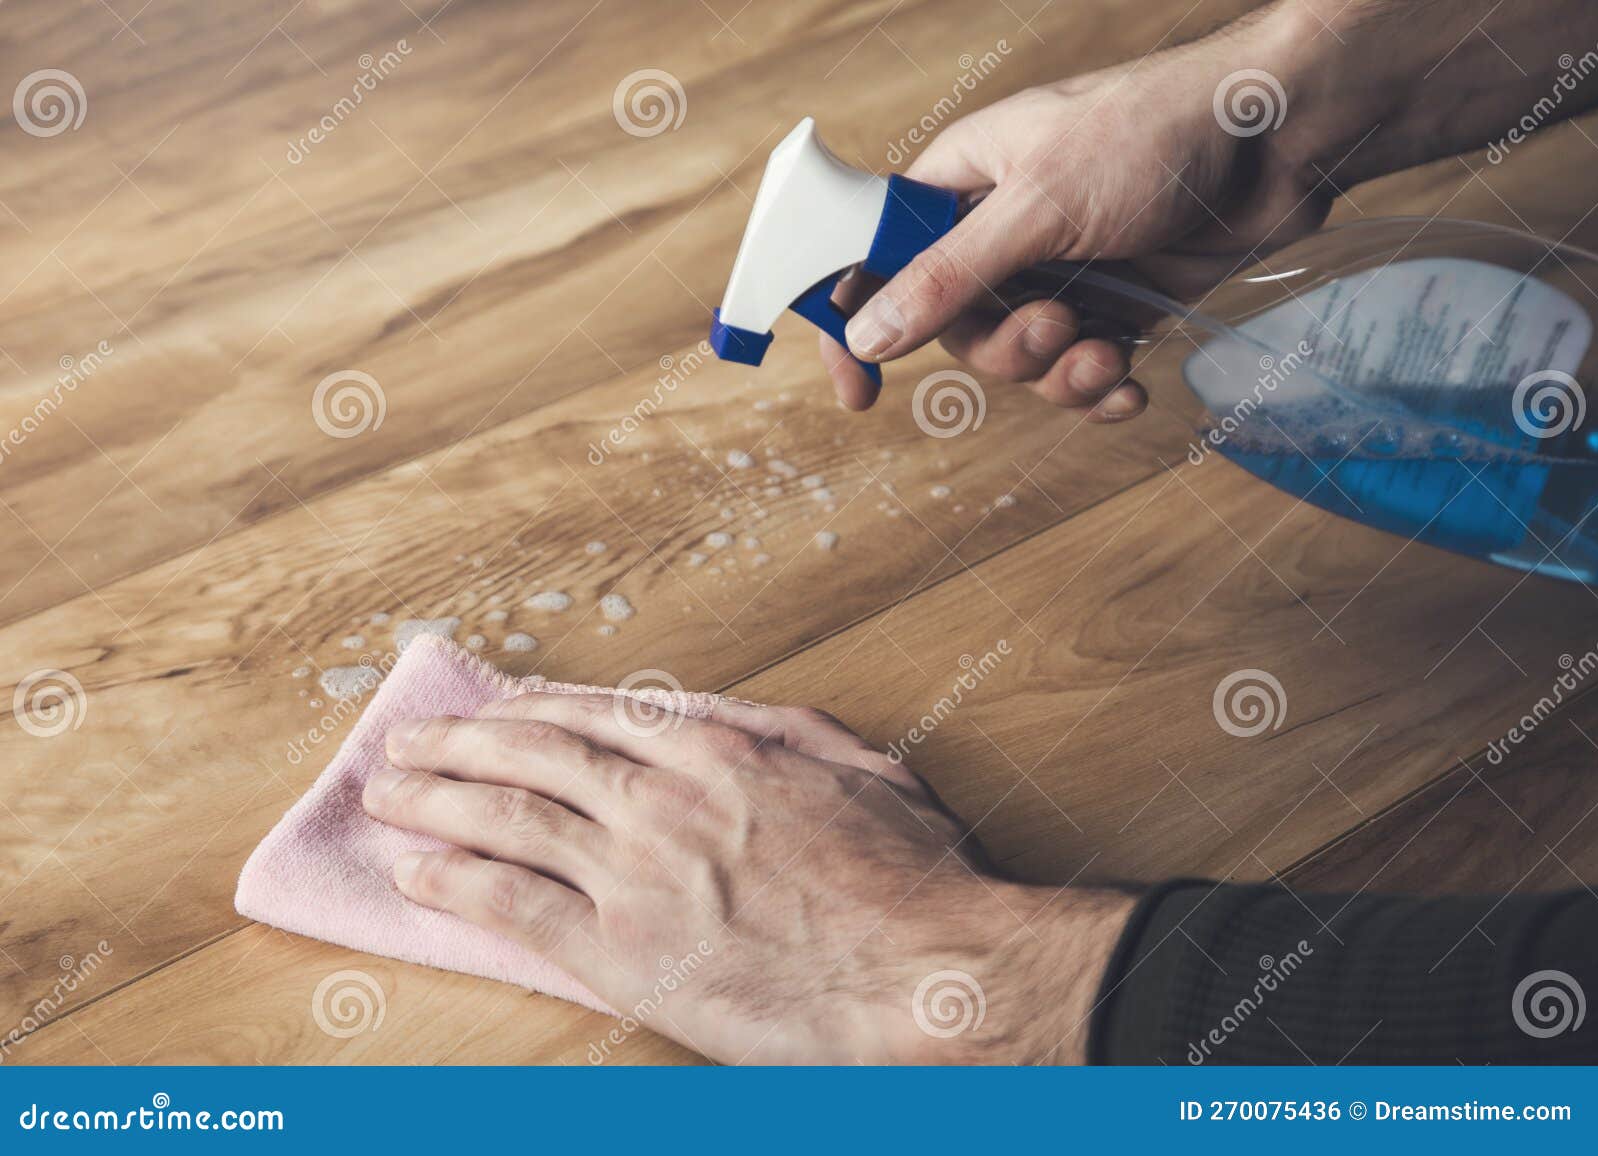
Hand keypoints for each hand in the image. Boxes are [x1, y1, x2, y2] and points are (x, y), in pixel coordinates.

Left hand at [362, 694, 1134, 1063]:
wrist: (924, 974)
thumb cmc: (912, 879)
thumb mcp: (866, 770)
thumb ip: (788, 731)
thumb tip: (726, 714)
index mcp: (721, 752)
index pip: (596, 716)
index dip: (529, 712)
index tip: (491, 711)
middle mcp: (663, 801)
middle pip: (532, 757)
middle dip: (458, 744)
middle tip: (407, 741)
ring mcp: (637, 876)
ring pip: (507, 821)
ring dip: (435, 801)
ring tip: (386, 793)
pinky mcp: (623, 953)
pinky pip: (514, 907)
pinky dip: (456, 882)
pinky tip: (416, 872)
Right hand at [827, 9, 1338, 415]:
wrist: (1278, 141)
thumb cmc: (1153, 135)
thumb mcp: (1038, 205)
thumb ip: (949, 276)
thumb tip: (868, 334)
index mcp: (959, 183)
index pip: (877, 258)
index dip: (857, 322)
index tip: (858, 391)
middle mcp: (1000, 230)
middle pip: (956, 329)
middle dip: (1006, 348)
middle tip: (1057, 325)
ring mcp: (1057, 270)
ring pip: (1019, 359)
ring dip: (1060, 373)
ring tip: (1106, 350)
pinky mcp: (1113, 304)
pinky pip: (1077, 373)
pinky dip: (1099, 388)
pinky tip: (1131, 384)